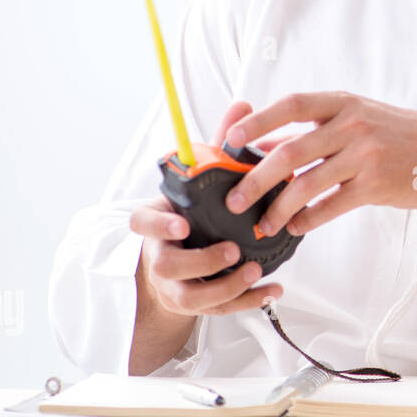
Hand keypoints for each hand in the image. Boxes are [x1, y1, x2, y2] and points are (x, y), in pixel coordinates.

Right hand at [131, 101, 285, 316]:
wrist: (175, 263)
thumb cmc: (192, 213)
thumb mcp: (200, 180)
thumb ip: (218, 145)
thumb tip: (244, 106)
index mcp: (157, 224)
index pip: (144, 223)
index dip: (159, 225)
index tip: (182, 224)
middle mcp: (162, 256)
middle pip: (168, 266)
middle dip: (200, 261)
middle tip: (230, 251)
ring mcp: (178, 285)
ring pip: (193, 296)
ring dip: (224, 287)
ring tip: (252, 270)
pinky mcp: (198, 304)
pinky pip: (219, 310)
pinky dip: (247, 302)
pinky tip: (272, 289)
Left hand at [221, 91, 416, 237]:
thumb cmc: (406, 138)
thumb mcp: (365, 119)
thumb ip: (321, 128)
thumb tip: (270, 142)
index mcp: (346, 103)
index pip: (291, 105)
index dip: (257, 121)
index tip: (229, 139)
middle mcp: (353, 125)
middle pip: (290, 151)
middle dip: (256, 178)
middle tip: (234, 198)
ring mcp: (365, 155)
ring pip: (306, 184)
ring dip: (278, 208)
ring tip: (264, 224)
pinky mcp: (376, 185)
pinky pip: (331, 206)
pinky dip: (309, 219)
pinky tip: (298, 227)